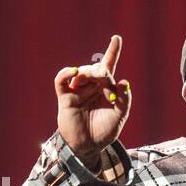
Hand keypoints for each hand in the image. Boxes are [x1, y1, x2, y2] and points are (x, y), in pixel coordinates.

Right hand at [55, 35, 131, 164]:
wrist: (88, 147)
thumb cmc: (104, 131)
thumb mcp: (119, 117)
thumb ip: (124, 100)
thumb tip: (124, 82)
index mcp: (106, 89)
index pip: (109, 67)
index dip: (112, 52)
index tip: (117, 38)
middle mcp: (92, 86)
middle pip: (96, 69)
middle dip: (102, 72)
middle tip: (106, 82)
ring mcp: (78, 90)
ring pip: (81, 72)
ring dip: (88, 74)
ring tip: (92, 83)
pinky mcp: (65, 96)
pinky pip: (62, 80)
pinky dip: (67, 73)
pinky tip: (74, 71)